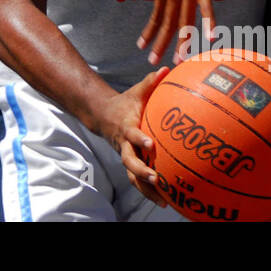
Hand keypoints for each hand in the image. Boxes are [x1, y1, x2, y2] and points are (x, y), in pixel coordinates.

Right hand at [95, 67, 170, 206]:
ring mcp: (125, 156)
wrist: (103, 116)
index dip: (139, 138)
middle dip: (141, 170)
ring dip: (145, 188)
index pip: (132, 133)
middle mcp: (124, 145)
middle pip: (129, 160)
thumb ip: (151, 82)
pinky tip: (165, 202)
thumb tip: (167, 69)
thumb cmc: (126, 103)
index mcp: (126, 126)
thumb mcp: (137, 91)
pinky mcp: (130, 164)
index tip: (150, 143)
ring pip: (132, 176)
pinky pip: (137, 181)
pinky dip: (149, 193)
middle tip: (155, 177)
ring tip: (163, 200)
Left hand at [129, 0, 228, 63]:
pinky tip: (210, 37)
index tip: (141, 46)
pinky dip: (208, 22)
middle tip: (153, 61)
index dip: (148, 30)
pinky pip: (206, 6)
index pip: (155, 12)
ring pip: (184, 18)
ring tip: (179, 58)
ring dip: (182, 40)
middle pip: (166, 20)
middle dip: (160, 43)